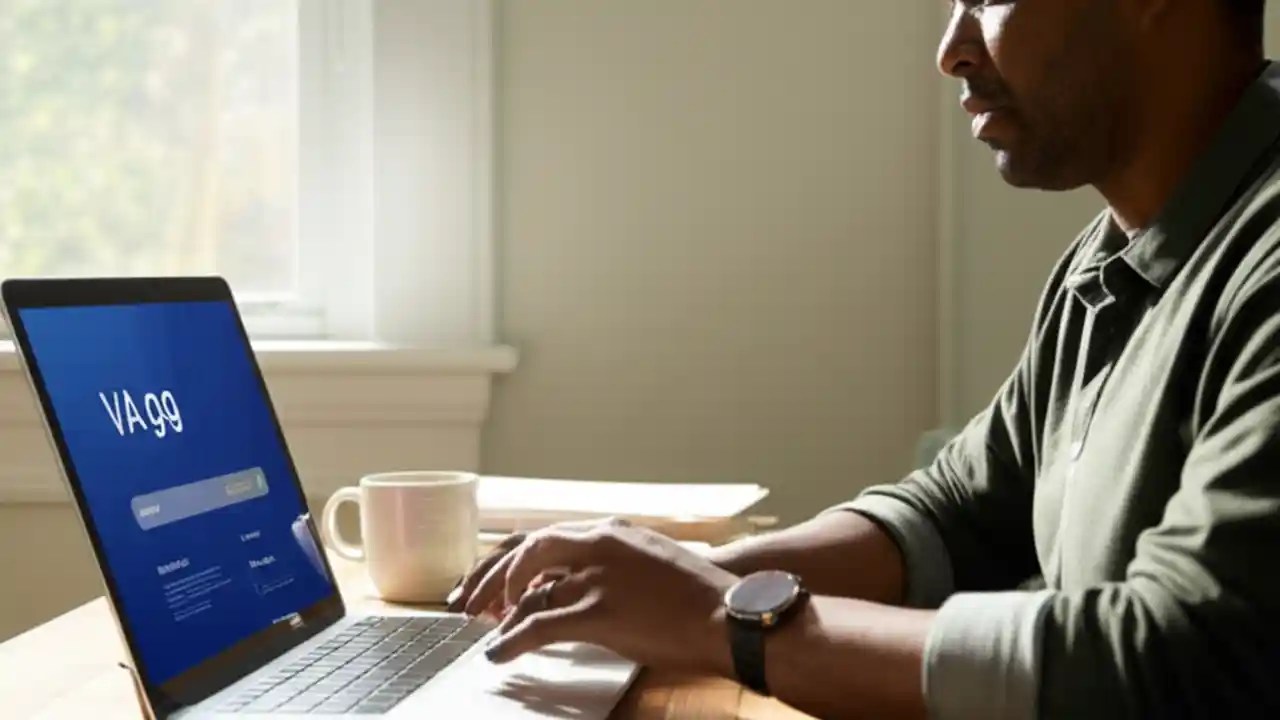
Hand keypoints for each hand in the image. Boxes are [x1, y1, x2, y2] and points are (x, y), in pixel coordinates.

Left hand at [456, 518, 740, 673]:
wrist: (730, 611)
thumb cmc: (696, 593)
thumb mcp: (649, 561)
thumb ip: (610, 563)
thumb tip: (574, 583)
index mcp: (608, 531)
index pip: (541, 536)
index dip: (508, 559)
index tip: (490, 578)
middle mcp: (597, 544)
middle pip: (524, 553)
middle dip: (491, 578)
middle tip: (468, 601)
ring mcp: (596, 577)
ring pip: (528, 592)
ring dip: (500, 613)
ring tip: (482, 628)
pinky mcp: (598, 610)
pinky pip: (540, 626)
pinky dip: (512, 641)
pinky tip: (499, 653)